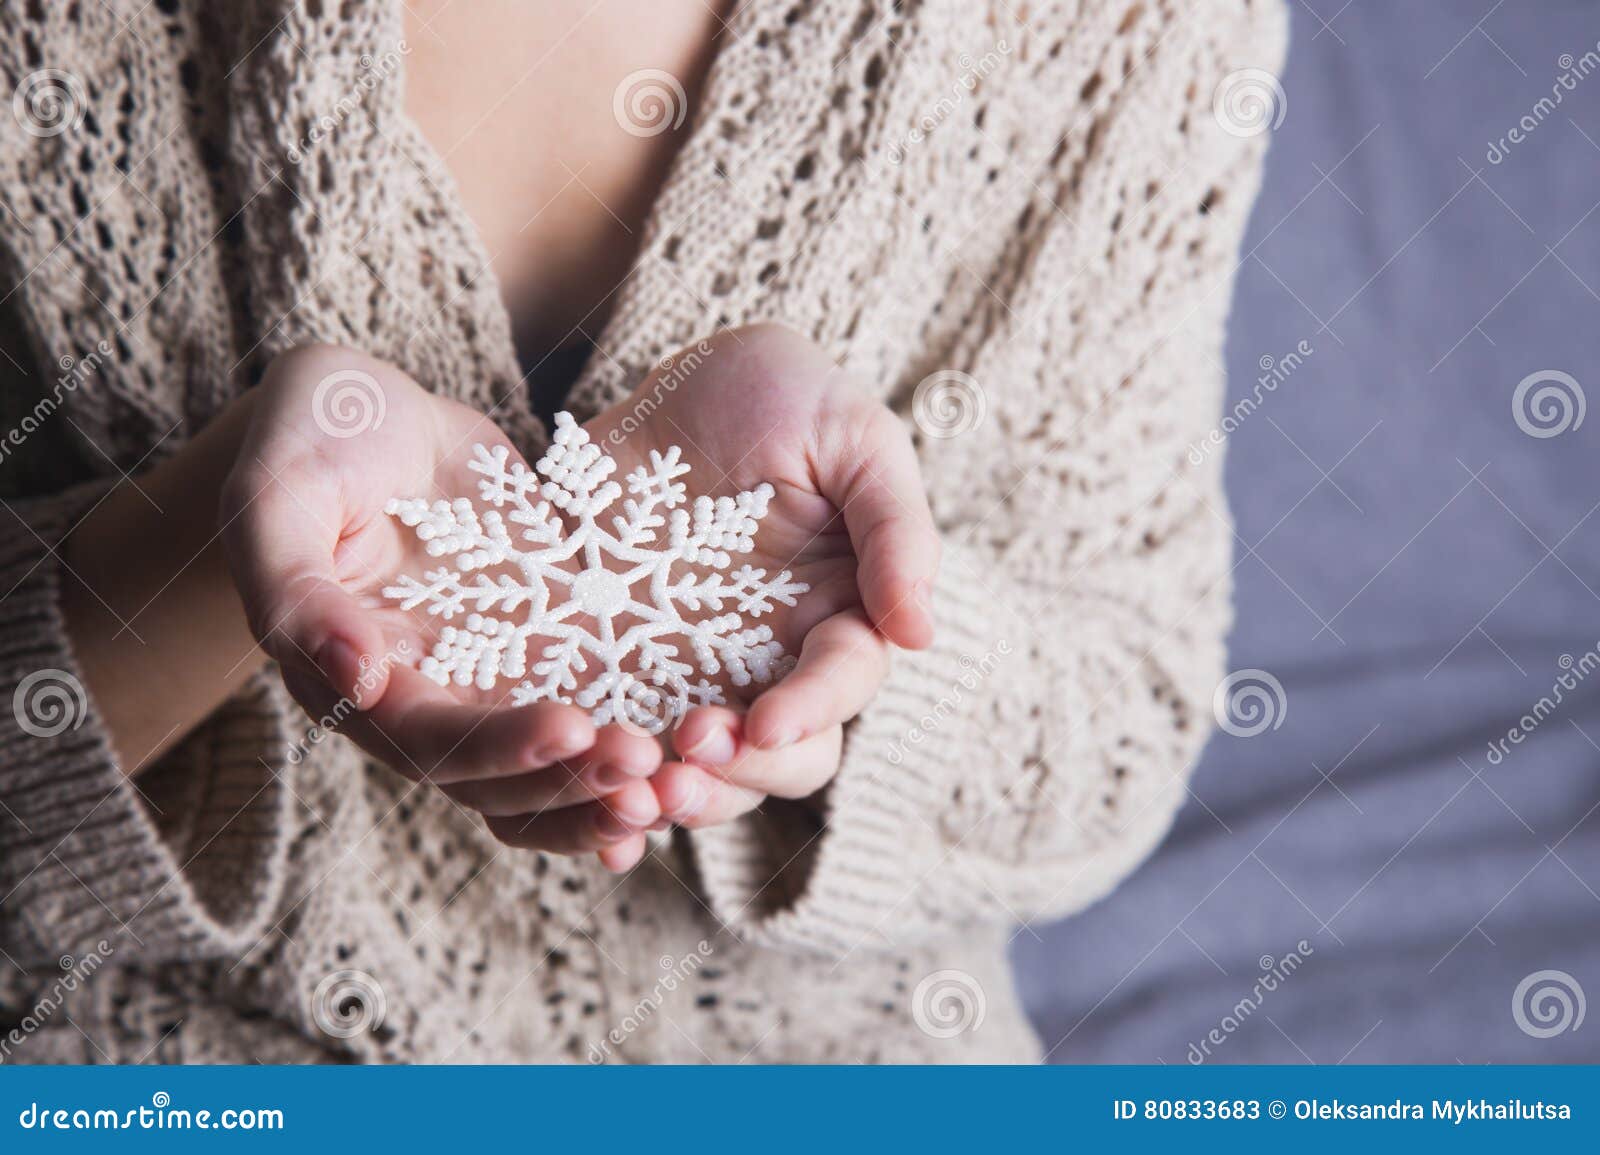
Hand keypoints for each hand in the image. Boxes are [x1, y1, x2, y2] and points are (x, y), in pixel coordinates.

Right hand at [220, 344, 665, 864]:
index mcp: (348, 681)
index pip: (426, 742)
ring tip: (679, 783)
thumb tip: (352, 678)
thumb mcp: (280, 494)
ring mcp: (488, 683)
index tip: (572, 728)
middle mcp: (423, 701)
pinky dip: (626, 755)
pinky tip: (694, 766)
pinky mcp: (543, 652)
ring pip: (546, 771)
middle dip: (570, 784)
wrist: (370, 414)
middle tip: (648, 766)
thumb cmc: (311, 438)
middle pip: (496, 782)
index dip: (496, 747)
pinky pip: (589, 719)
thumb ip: (295, 588)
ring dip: (606, 789)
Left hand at [584, 324, 939, 840]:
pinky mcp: (615, 671)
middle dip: (743, 771)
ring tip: (635, 784)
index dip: (809, 711)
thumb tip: (920, 634)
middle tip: (691, 750)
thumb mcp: (853, 436)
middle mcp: (772, 662)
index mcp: (840, 614)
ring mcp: (692, 674)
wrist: (665, 382)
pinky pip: (617, 743)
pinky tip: (576, 774)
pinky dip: (605, 774)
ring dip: (677, 789)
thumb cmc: (779, 395)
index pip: (840, 683)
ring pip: (702, 770)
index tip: (765, 723)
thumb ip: (895, 528)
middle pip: (781, 757)